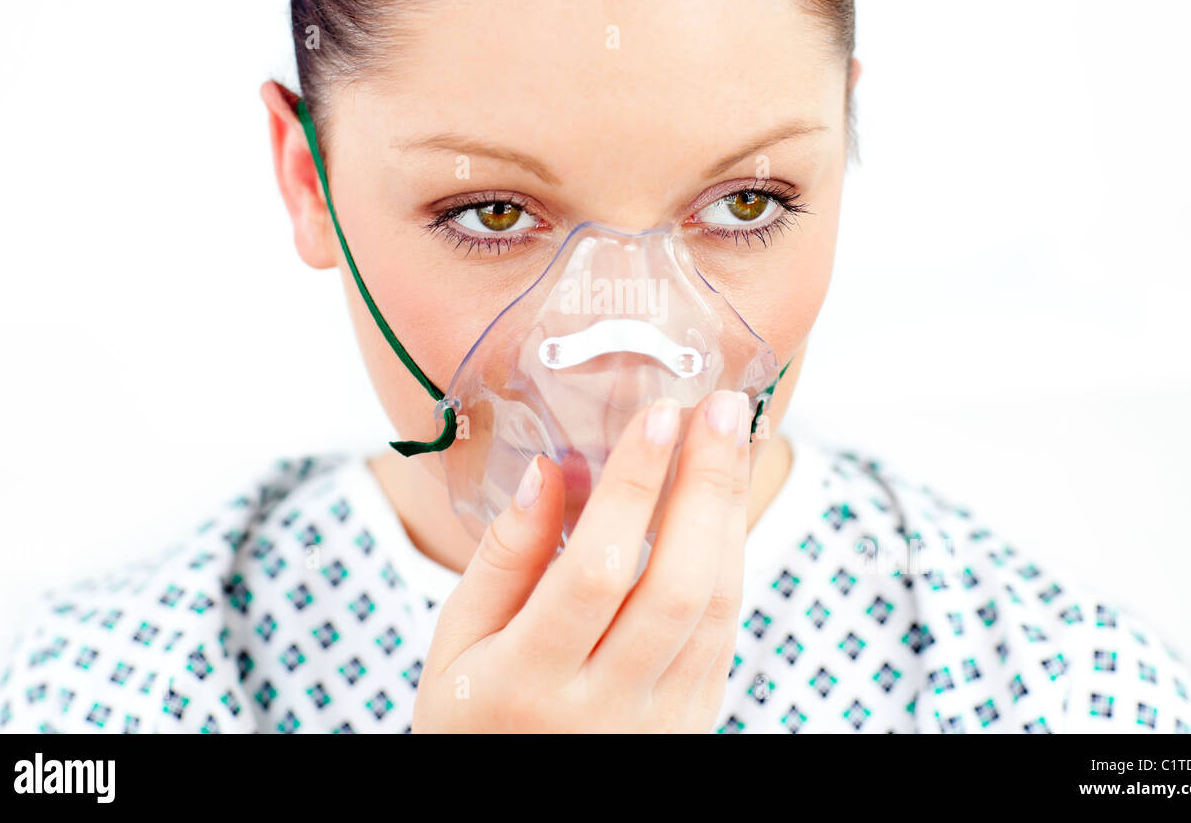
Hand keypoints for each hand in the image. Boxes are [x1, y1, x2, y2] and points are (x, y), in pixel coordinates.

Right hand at [411, 389, 753, 732]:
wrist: (517, 810)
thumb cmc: (475, 716)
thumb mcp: (456, 643)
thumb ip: (502, 557)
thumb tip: (547, 472)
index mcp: (526, 683)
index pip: (596, 572)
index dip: (633, 488)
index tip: (658, 414)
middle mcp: (603, 709)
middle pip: (677, 587)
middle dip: (706, 486)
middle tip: (722, 407)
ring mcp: (658, 723)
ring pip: (716, 610)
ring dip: (731, 515)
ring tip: (734, 440)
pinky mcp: (693, 723)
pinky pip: (725, 634)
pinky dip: (733, 560)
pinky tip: (725, 505)